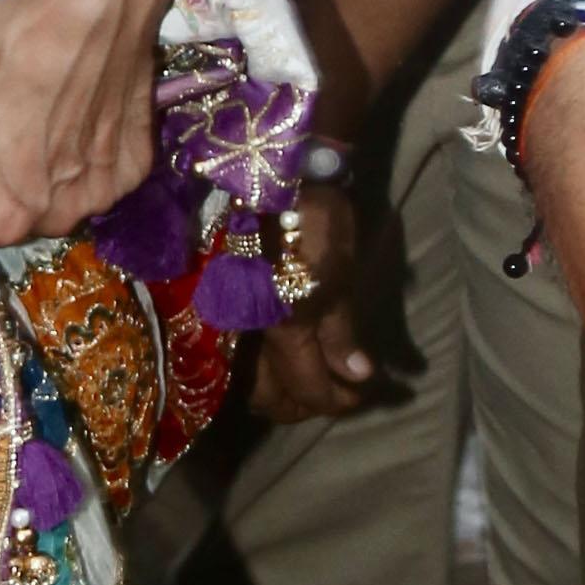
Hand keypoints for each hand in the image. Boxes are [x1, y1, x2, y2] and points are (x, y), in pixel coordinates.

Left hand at [0, 0, 175, 248]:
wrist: (88, 5)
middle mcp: (57, 220)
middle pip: (17, 214)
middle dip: (3, 180)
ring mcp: (104, 194)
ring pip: (63, 197)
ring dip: (47, 170)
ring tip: (39, 113)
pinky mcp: (137, 164)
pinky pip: (102, 172)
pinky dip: (89, 151)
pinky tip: (79, 109)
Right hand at [246, 181, 391, 422]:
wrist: (270, 178)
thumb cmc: (315, 221)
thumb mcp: (339, 275)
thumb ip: (342, 330)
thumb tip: (358, 375)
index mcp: (281, 324)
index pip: (307, 385)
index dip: (337, 399)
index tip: (363, 394)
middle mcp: (245, 333)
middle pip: (270, 398)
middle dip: (306, 405)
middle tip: (337, 394)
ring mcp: (228, 325)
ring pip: (246, 384)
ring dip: (280, 395)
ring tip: (309, 384)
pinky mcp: (220, 313)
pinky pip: (235, 362)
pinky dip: (258, 375)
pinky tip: (278, 367)